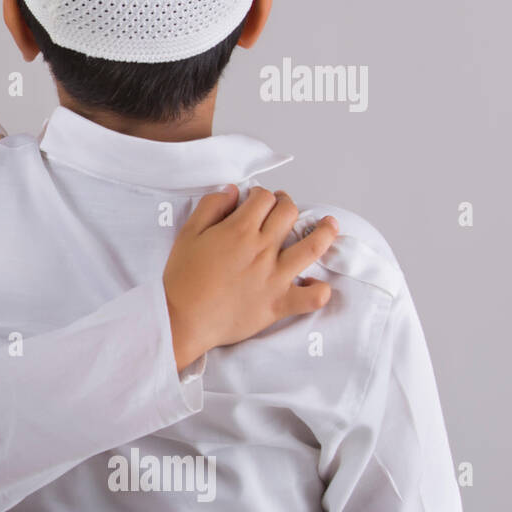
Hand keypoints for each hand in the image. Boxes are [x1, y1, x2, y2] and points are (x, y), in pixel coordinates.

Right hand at [163, 185, 338, 371]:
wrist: (182, 319)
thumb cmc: (182, 278)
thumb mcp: (187, 234)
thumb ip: (210, 206)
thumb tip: (233, 191)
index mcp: (239, 230)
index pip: (264, 198)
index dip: (261, 194)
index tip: (256, 200)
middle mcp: (262, 249)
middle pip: (289, 214)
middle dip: (287, 204)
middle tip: (282, 208)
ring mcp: (275, 277)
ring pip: (313, 247)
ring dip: (325, 232)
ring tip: (329, 225)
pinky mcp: (279, 303)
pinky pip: (312, 297)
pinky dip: (320, 290)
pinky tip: (315, 283)